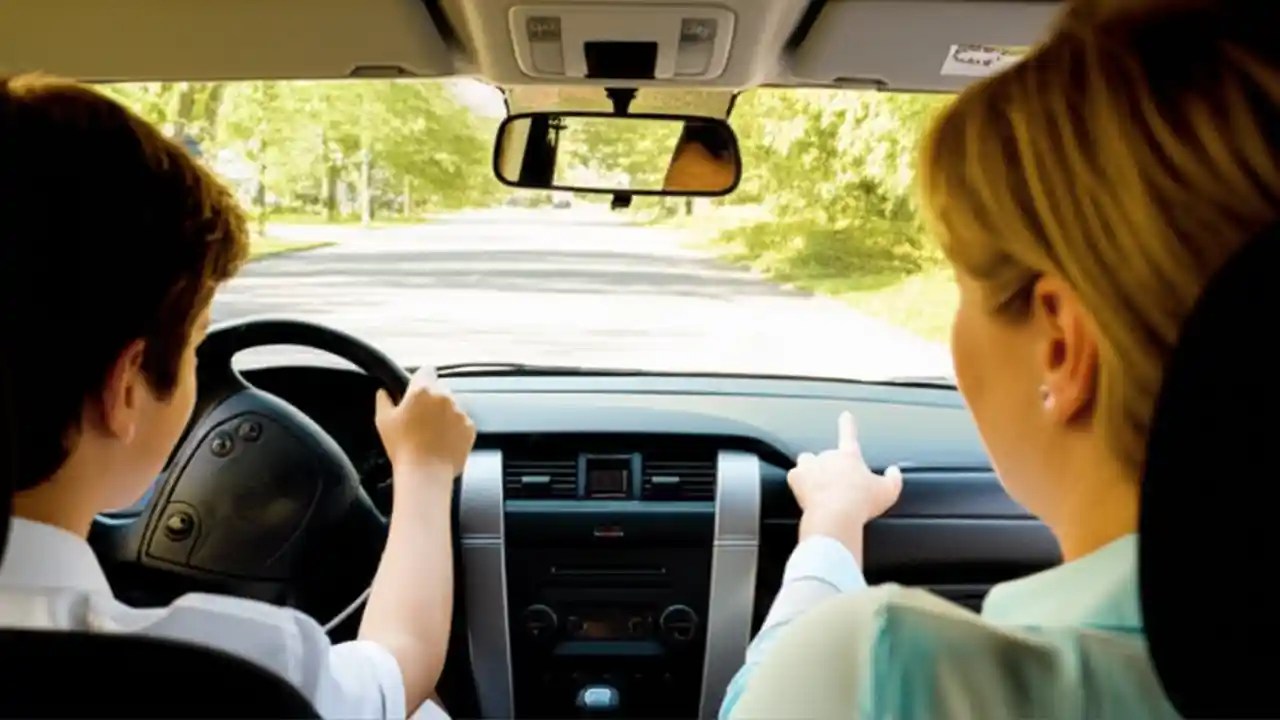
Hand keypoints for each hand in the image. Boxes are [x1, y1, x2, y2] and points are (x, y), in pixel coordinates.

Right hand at [375, 366, 476, 481]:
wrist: (425, 473)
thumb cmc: (402, 448)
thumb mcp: (383, 420)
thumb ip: (383, 399)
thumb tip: (383, 392)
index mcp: (422, 390)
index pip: (426, 371)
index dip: (420, 380)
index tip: (417, 389)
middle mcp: (444, 397)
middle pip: (440, 389)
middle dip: (432, 399)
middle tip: (420, 418)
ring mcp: (460, 412)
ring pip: (452, 406)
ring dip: (444, 414)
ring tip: (431, 433)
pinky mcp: (470, 427)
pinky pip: (462, 422)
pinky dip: (455, 428)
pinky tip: (442, 441)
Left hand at [789, 411, 902, 562]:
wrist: (835, 515)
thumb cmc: (861, 503)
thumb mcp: (887, 492)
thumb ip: (893, 480)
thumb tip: (894, 472)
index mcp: (849, 457)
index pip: (849, 434)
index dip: (847, 424)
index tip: (845, 414)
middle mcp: (828, 457)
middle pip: (826, 456)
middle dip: (830, 468)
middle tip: (836, 486)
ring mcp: (810, 466)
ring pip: (807, 461)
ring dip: (810, 469)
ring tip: (816, 484)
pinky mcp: (796, 478)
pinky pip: (794, 476)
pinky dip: (798, 483)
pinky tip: (804, 494)